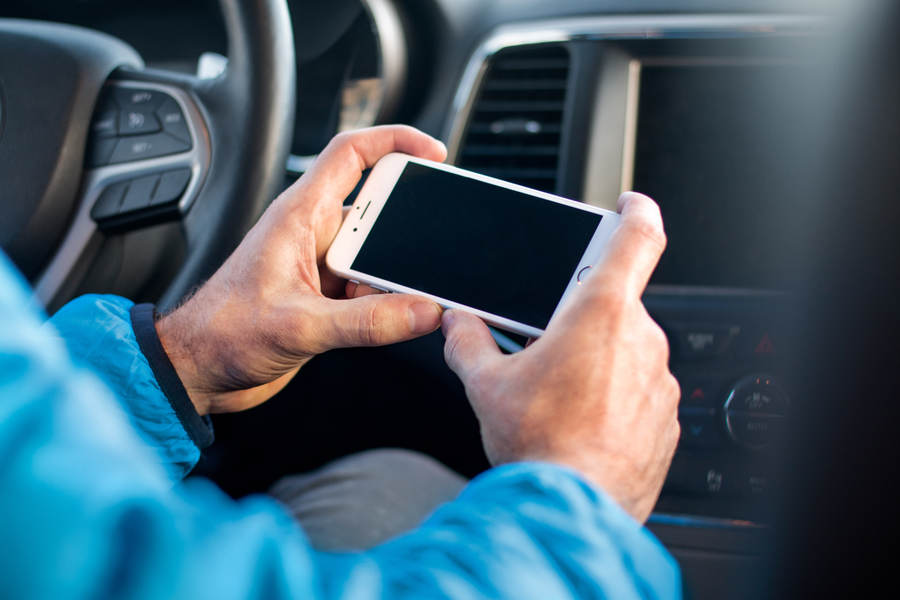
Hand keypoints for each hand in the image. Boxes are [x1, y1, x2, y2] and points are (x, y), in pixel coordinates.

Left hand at [156, 126, 447, 415]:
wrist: (198, 370)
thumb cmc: (221, 332)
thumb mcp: (300, 325)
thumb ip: (366, 321)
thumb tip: (422, 311)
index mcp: (300, 216)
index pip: (351, 155)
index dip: (394, 141)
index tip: (432, 152)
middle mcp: (312, 235)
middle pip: (376, 208)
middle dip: (406, 226)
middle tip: (427, 250)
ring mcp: (319, 266)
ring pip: (376, 253)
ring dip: (394, 273)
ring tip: (405, 297)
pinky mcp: (324, 298)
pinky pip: (369, 288)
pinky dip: (385, 301)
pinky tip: (390, 319)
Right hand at [441, 192, 679, 521]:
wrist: (571, 507)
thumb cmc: (537, 443)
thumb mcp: (487, 385)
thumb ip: (468, 341)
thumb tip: (457, 323)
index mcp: (600, 312)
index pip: (637, 238)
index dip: (636, 211)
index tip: (631, 205)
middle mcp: (640, 338)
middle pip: (616, 304)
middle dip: (584, 318)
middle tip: (550, 345)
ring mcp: (659, 379)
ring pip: (628, 349)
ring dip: (599, 359)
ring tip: (562, 393)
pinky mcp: (666, 416)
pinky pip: (641, 388)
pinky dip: (615, 394)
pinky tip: (583, 420)